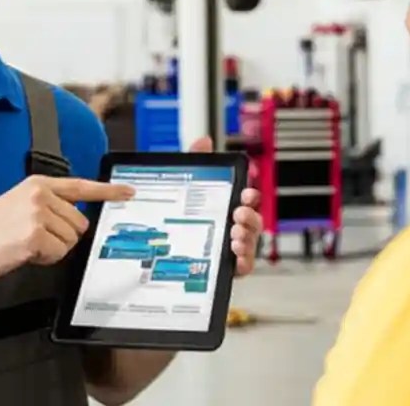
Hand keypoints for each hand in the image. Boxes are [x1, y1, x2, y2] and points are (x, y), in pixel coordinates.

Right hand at [0, 174, 134, 284]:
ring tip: (23, 245)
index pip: (80, 186)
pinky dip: (44, 260)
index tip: (129, 192)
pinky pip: (59, 254)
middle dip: (60, 237)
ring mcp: (37, 213)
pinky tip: (22, 254)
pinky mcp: (34, 235)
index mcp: (37, 185)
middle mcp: (39, 194)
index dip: (108, 191)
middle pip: (79, 224)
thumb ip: (47, 207)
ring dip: (51, 250)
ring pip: (71, 241)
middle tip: (30, 239)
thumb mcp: (18, 207)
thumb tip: (76, 220)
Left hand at [186, 137, 262, 276]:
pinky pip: (243, 266)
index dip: (250, 195)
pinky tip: (236, 255)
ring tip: (235, 235)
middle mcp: (231, 226)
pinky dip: (244, 260)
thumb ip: (196, 162)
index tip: (245, 193)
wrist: (157, 249)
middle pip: (252, 220)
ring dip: (247, 237)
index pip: (246, 199)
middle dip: (250, 216)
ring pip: (251, 242)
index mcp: (225, 206)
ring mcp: (230, 247)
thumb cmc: (176, 216)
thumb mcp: (183, 186)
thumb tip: (203, 141)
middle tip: (238, 213)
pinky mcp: (226, 267)